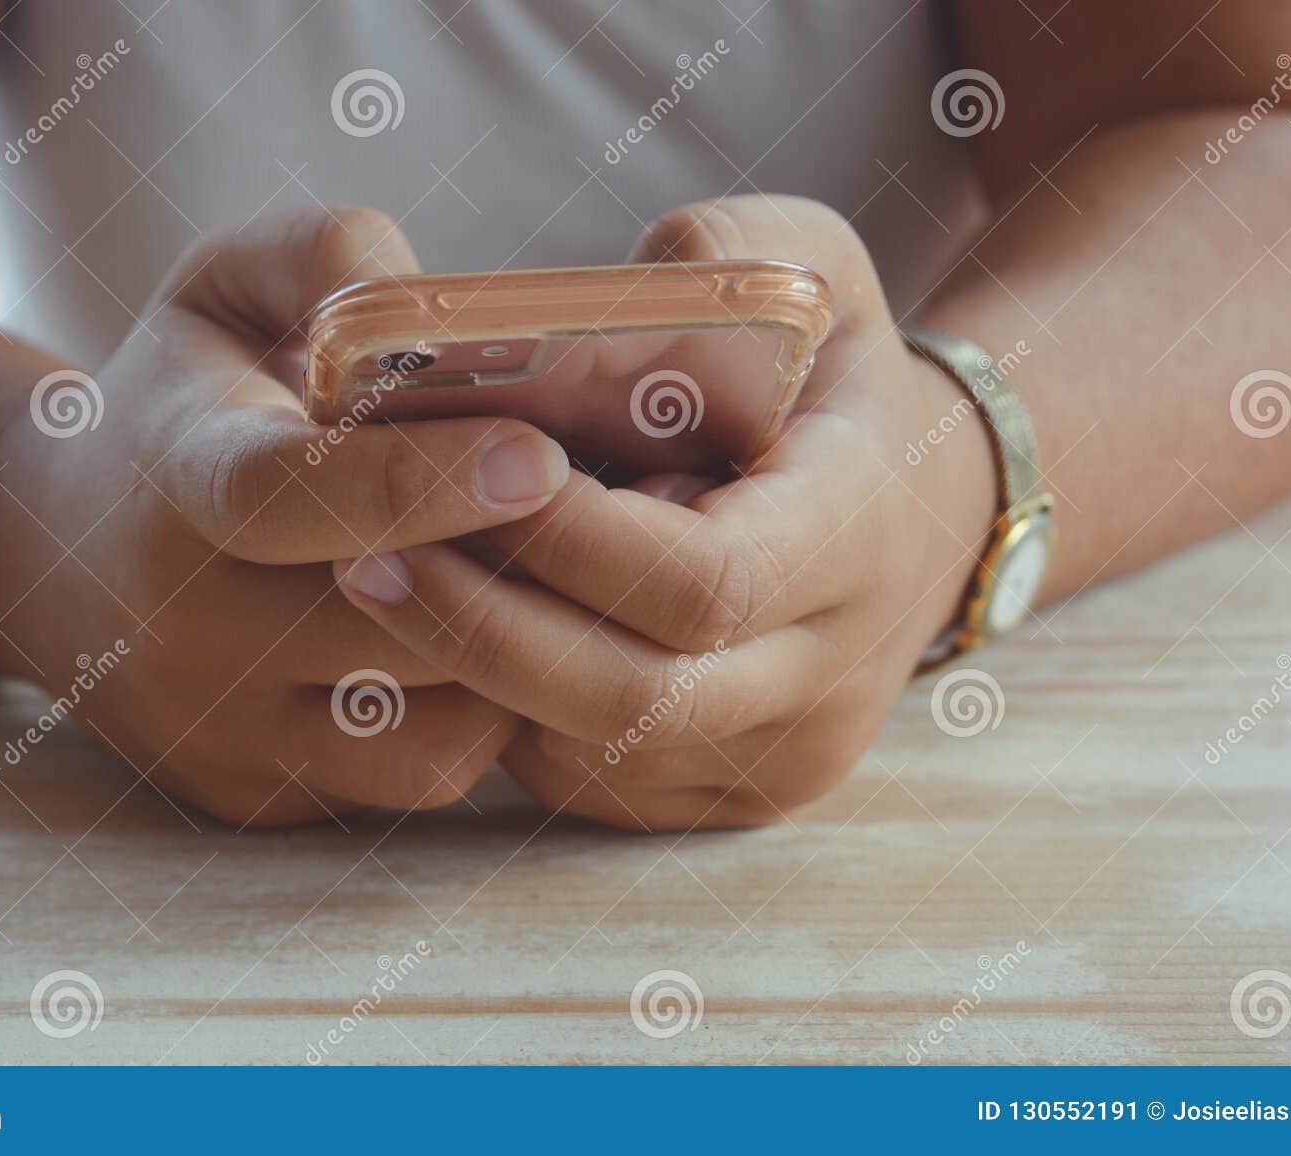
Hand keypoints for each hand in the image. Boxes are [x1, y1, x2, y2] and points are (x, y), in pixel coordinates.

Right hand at [0, 206, 570, 825]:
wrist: (56, 554)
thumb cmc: (180, 399)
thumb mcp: (222, 287)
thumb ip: (325, 260)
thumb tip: (440, 309)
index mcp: (172, 474)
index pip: (281, 495)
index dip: (413, 483)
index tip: (541, 456)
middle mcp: (180, 623)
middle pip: (387, 624)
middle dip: (517, 571)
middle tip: (619, 512)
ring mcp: (217, 729)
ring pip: (427, 726)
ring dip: (519, 652)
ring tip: (561, 574)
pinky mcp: (259, 797)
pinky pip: (421, 776)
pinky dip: (486, 714)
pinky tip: (503, 639)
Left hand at [333, 196, 998, 829]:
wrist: (927, 511)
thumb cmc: (842, 375)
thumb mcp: (814, 264)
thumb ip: (720, 256)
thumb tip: (597, 307)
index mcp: (861, 533)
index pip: (701, 579)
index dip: (568, 544)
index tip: (461, 480)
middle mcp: (835, 671)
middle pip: (634, 695)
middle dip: (484, 630)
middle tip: (364, 562)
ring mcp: (787, 753)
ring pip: (600, 750)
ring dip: (484, 676)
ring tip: (393, 586)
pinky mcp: (738, 795)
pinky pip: (599, 781)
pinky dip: (519, 714)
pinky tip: (477, 636)